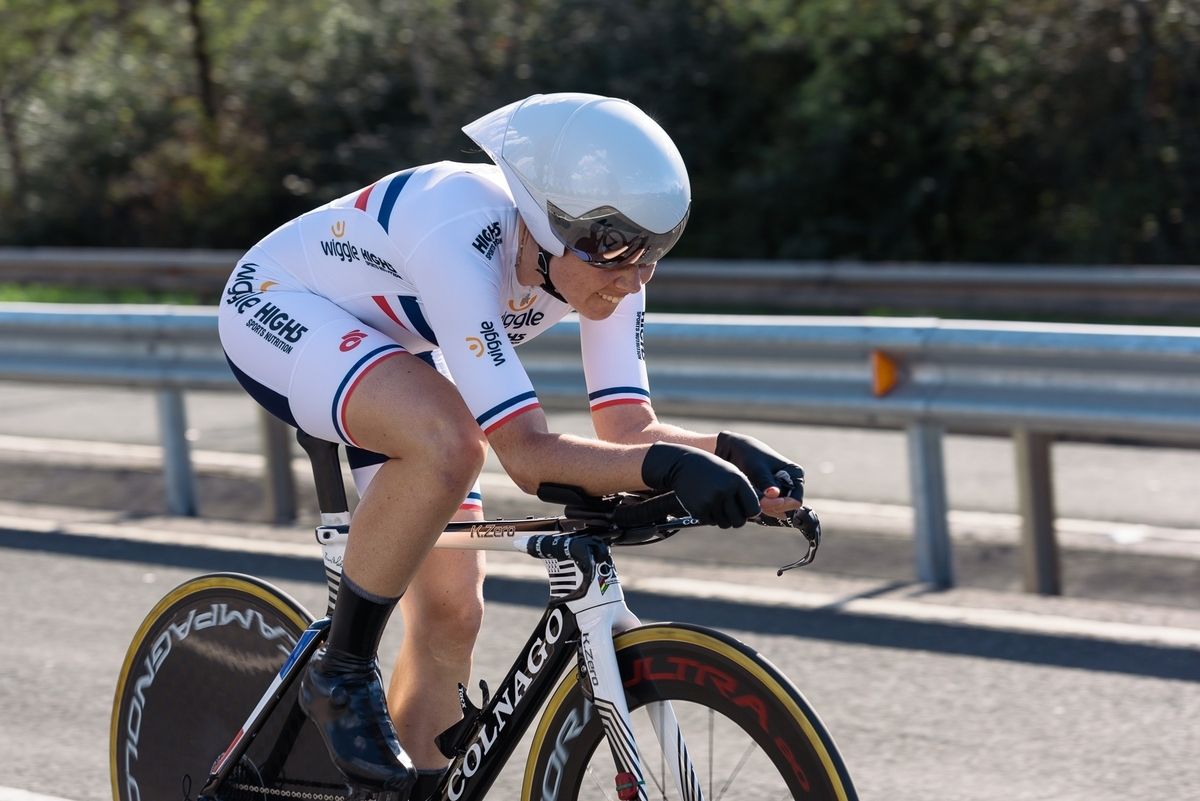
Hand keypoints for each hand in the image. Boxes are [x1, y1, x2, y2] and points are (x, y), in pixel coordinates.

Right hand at [641, 442, 759, 527]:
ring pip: (725, 524)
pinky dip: (709, 516)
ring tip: (715, 503)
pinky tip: (704, 502)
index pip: (753, 509)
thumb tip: (756, 515)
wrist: (682, 464)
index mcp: (737, 481)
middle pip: (739, 521)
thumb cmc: (712, 470)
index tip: (743, 507)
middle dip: (736, 519)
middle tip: (729, 510)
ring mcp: (711, 501)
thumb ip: (744, 492)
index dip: (749, 511)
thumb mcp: (731, 474)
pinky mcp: (698, 509)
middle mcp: (725, 491)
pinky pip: (710, 522)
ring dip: (722, 518)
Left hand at [715, 432, 804, 521]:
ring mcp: (781, 493)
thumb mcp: (758, 468)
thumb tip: (774, 495)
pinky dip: (757, 507)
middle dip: (770, 508)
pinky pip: (766, 510)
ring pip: (775, 511)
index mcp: (795, 475)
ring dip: (762, 508)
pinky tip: (748, 499)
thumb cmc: (749, 455)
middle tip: (753, 501)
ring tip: (749, 497)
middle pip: (785, 509)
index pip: (795, 501)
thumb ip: (766, 483)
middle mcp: (791, 486)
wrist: (736, 451)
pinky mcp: (770, 499)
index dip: (781, 505)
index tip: (764, 503)